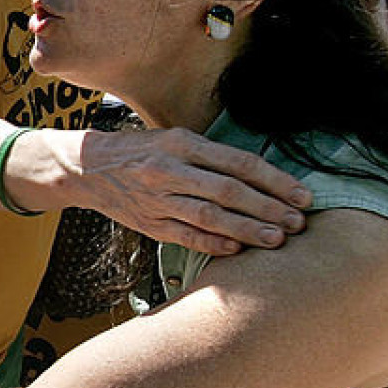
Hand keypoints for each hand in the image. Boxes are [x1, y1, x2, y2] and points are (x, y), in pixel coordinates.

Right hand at [70, 126, 310, 255]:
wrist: (86, 168)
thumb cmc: (139, 150)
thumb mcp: (173, 138)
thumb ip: (211, 155)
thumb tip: (261, 175)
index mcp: (182, 144)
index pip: (238, 163)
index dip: (275, 180)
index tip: (301, 195)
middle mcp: (169, 170)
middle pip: (228, 191)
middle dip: (268, 208)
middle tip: (297, 222)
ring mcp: (157, 199)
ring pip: (209, 217)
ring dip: (246, 230)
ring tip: (276, 239)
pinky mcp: (148, 223)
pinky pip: (185, 236)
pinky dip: (213, 244)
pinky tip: (236, 249)